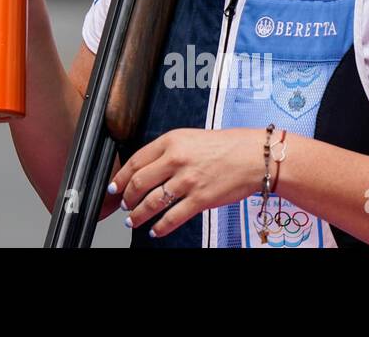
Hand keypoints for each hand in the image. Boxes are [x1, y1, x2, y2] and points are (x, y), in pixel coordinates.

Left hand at [108, 128, 262, 238]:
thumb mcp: (188, 138)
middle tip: (124, 204)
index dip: (121, 177)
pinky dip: (160, 227)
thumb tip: (145, 168)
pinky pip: (173, 217)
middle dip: (127, 197)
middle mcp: (176, 160)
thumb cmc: (223, 146)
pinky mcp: (201, 199)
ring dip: (138, 214)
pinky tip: (155, 231)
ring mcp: (188, 181)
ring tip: (133, 220)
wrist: (253, 156)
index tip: (115, 186)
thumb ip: (166, 151)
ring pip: (152, 202)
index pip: (135, 161)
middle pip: (139, 182)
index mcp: (170, 141)